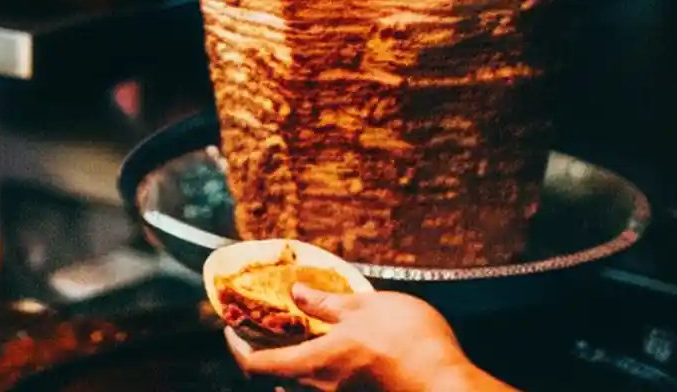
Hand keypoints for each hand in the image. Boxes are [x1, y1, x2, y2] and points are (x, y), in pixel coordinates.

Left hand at [225, 285, 511, 391]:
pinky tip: (339, 353)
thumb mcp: (364, 309)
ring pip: (306, 385)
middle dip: (269, 354)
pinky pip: (331, 388)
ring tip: (304, 338)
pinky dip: (324, 371)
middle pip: (280, 378)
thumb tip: (297, 294)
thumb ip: (327, 304)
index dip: (237, 347)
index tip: (230, 329)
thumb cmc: (405, 342)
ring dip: (297, 366)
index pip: (257, 364)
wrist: (446, 383)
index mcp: (313, 364)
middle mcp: (321, 390)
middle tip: (269, 328)